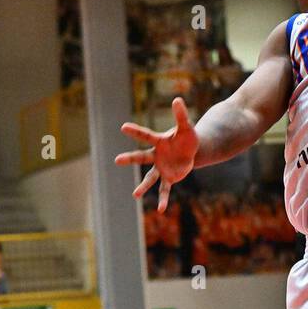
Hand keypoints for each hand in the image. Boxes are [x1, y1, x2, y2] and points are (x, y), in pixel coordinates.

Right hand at [115, 97, 198, 211]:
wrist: (191, 151)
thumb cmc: (187, 137)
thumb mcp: (186, 126)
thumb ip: (181, 114)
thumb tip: (177, 99)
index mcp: (158, 141)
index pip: (145, 135)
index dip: (135, 131)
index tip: (123, 127)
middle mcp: (156, 156)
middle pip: (141, 157)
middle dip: (129, 158)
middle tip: (116, 160)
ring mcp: (161, 168)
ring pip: (149, 178)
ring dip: (143, 186)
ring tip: (135, 195)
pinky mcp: (169, 178)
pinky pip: (164, 189)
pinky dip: (163, 199)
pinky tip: (161, 209)